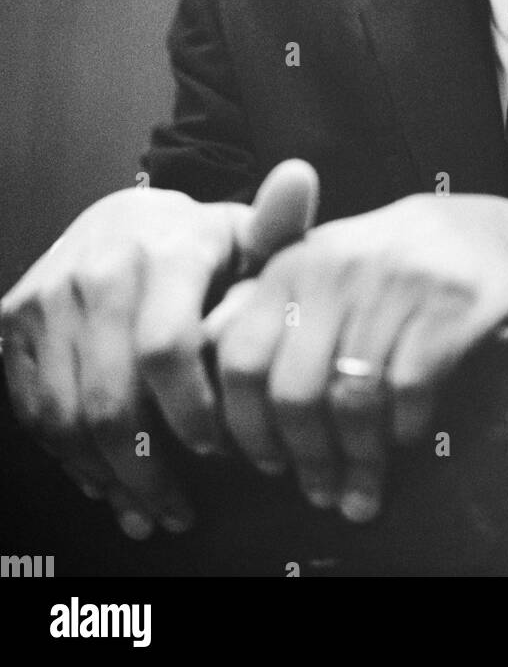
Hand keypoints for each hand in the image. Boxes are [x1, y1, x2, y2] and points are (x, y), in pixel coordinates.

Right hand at [0, 159, 317, 538]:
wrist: (120, 219)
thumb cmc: (200, 245)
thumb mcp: (244, 236)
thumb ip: (278, 228)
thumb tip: (301, 178)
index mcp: (165, 249)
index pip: (166, 347)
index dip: (190, 410)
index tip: (219, 448)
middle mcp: (100, 270)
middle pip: (111, 397)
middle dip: (148, 468)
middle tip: (180, 507)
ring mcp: (50, 297)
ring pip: (67, 414)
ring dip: (107, 475)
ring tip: (146, 506)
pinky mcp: (16, 320)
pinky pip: (34, 409)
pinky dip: (68, 456)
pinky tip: (104, 479)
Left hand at [206, 191, 507, 522]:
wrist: (484, 230)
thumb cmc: (386, 262)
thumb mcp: (319, 268)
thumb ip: (263, 309)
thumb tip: (207, 369)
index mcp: (293, 265)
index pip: (241, 359)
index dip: (244, 426)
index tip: (262, 463)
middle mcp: (337, 270)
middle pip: (293, 392)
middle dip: (302, 458)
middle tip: (316, 490)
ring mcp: (395, 287)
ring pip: (352, 401)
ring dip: (354, 461)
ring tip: (359, 492)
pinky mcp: (450, 308)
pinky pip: (408, 393)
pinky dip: (402, 431)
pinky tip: (404, 442)